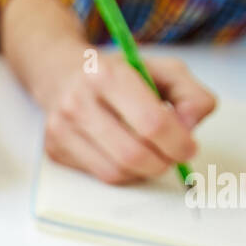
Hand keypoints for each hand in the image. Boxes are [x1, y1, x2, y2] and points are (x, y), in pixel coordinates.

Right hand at [42, 53, 215, 183]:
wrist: (62, 74)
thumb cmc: (116, 74)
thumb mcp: (162, 69)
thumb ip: (191, 94)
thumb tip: (190, 128)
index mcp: (107, 75)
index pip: (151, 123)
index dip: (178, 142)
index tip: (189, 147)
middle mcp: (78, 102)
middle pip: (133, 154)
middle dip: (162, 162)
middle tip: (173, 156)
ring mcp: (62, 129)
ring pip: (116, 171)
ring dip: (143, 170)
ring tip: (152, 155)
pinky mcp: (55, 150)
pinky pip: (100, 175)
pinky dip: (123, 172)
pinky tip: (126, 154)